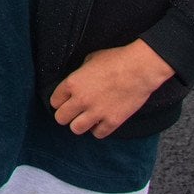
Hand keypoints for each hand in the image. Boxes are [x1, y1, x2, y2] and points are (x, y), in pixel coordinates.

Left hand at [49, 40, 173, 136]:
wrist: (140, 68)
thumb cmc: (116, 59)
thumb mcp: (90, 59)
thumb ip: (80, 73)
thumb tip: (78, 81)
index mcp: (72, 83)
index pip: (54, 101)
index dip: (59, 101)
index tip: (65, 101)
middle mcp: (81, 100)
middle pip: (60, 118)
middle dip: (65, 115)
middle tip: (73, 112)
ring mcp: (96, 112)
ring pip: (76, 129)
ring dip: (80, 124)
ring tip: (86, 119)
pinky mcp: (112, 121)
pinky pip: (98, 134)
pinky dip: (98, 129)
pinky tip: (101, 122)